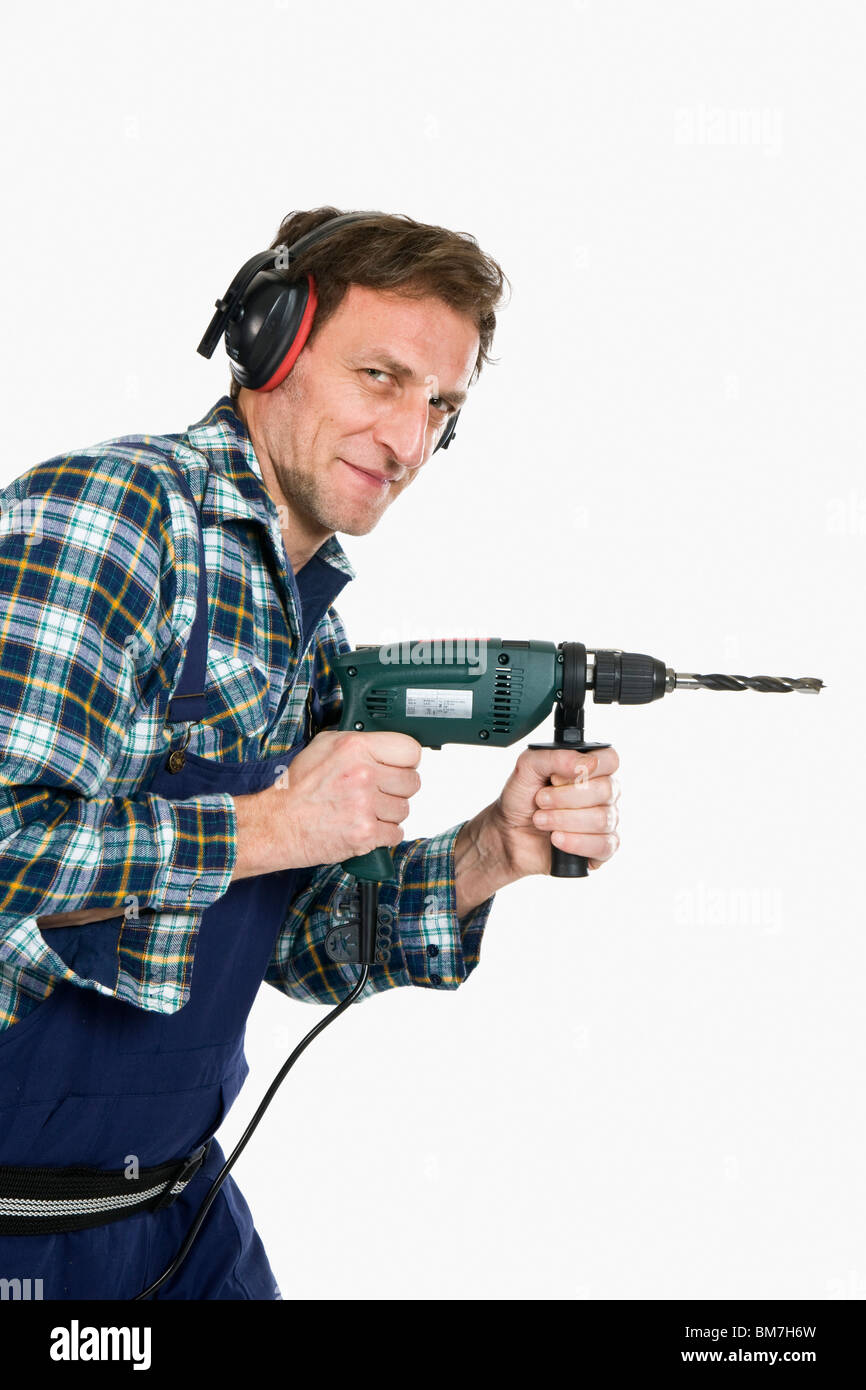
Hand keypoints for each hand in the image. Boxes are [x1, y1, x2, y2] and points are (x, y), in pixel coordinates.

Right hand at [232, 729, 423, 877]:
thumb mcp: (324, 746)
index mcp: (355, 748)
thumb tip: (386, 745)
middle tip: (379, 791)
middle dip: (398, 788)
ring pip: (404, 809)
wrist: (278, 824)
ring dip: (389, 812)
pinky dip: (384, 834)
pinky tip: (365, 825)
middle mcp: (363, 774)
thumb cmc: (298, 787)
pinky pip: (396, 833)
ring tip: (366, 810)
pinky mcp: (365, 834)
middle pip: (412, 782)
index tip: (399, 767)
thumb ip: (359, 741)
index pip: (410, 750)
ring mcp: (365, 806)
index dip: (406, 760)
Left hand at [489, 744, 620, 877]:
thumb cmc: (522, 800)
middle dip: (565, 798)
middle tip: (541, 800)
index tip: (555, 779)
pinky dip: (575, 842)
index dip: (584, 769)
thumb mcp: (527, 768)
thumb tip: (588, 763)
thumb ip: (556, 757)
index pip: (610, 760)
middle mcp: (604, 793)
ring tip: (541, 820)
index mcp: (591, 769)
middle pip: (606, 790)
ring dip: (564, 820)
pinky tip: (556, 839)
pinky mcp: (603, 848)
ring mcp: (607, 821)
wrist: (508, 835)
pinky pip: (603, 845)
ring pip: (602, 819)